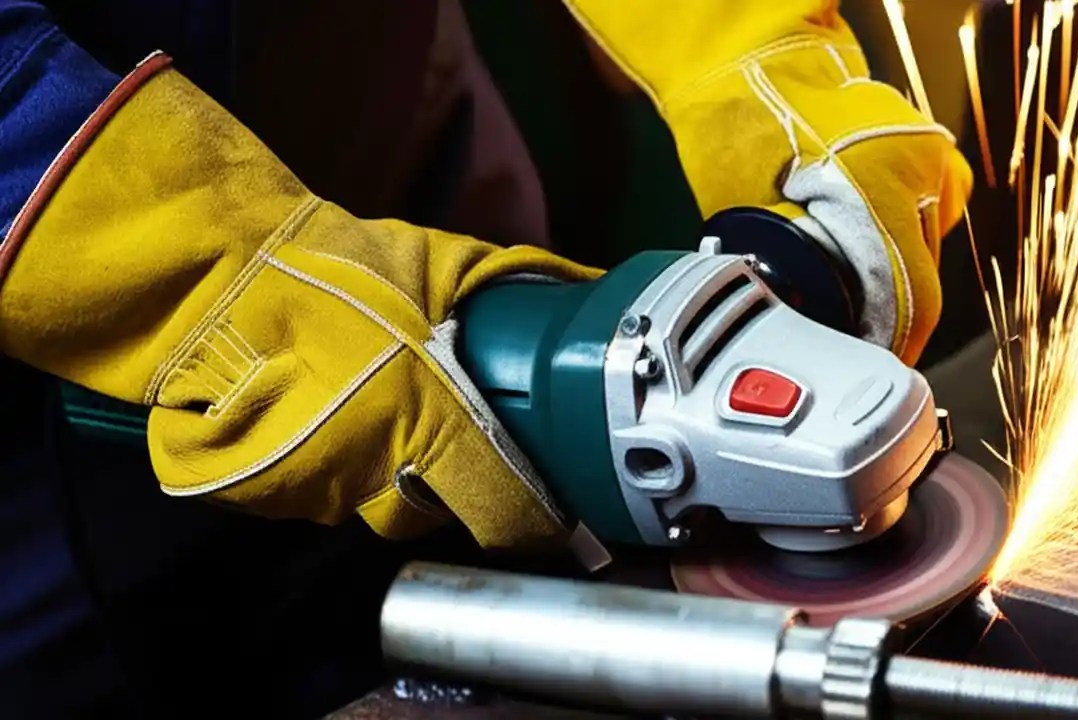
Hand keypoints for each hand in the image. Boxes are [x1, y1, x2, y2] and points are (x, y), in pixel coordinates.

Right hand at [0, 54, 598, 549]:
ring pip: (370, 505)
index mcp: (425, 421)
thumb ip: (511, 280)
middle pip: (432, 515)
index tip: (548, 517)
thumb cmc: (333, 269)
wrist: (208, 278)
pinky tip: (320, 419)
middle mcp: (373, 473)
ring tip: (371, 413)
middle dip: (442, 487)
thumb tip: (588, 287)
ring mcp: (313, 491)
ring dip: (380, 474)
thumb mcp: (435, 261)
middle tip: (439, 433)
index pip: (502, 509)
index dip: (532, 521)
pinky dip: (327, 467)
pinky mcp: (261, 497)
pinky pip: (317, 493)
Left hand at [564, 0, 971, 363]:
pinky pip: (929, 222)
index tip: (870, 369)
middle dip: (887, 319)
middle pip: (922, 281)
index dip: (890, 347)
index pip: (908, 300)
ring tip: (846, 285)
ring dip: (894, 280)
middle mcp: (921, 170)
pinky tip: (862, 240)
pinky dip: (900, 243)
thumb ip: (794, 279)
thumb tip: (816, 332)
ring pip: (928, 255)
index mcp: (879, 187)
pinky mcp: (935, 155)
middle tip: (851, 341)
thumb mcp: (751, 218)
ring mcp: (934, 158)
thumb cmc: (741, 125)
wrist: (758, 62)